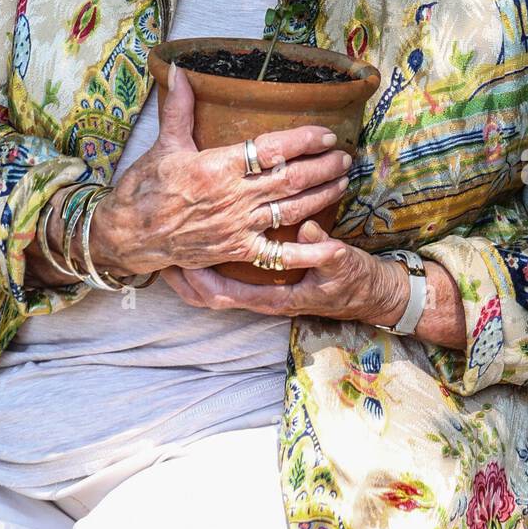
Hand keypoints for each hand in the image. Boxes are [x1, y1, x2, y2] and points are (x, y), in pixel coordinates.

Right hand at [87, 64, 351, 277]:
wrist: (129, 234)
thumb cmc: (145, 187)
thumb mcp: (164, 143)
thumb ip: (180, 107)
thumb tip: (181, 71)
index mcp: (218, 166)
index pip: (271, 149)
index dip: (303, 140)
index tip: (325, 133)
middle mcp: (233, 196)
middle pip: (290, 179)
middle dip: (322, 166)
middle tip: (344, 156)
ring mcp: (237, 226)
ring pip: (291, 209)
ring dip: (322, 195)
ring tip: (342, 181)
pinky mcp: (236, 250)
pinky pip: (277, 254)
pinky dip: (307, 251)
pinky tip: (331, 246)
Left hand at [161, 218, 410, 324]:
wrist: (369, 295)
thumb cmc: (354, 282)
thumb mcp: (343, 264)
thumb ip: (325, 249)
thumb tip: (308, 230)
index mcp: (275, 297)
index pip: (226, 295)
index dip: (202, 280)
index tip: (181, 262)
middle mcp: (262, 297)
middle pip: (209, 296)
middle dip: (183, 278)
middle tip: (158, 255)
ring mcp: (261, 291)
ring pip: (213, 292)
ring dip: (190, 275)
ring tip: (166, 253)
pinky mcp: (265, 281)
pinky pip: (226, 283)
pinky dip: (207, 273)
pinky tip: (196, 254)